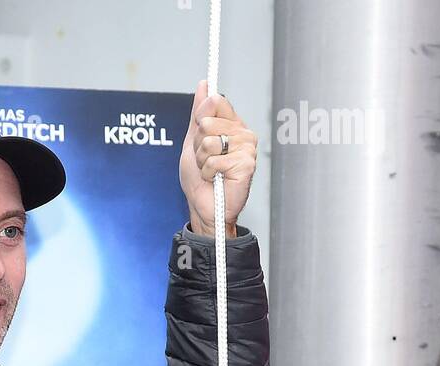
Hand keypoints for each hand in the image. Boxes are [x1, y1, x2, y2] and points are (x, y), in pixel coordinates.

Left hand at [179, 80, 257, 236]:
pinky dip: (208, 172)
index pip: (215, 100)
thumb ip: (198, 112)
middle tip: (205, 159)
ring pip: (209, 141)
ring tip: (210, 171)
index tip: (200, 136)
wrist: (203, 207)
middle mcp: (242, 132)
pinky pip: (215, 160)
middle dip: (198, 144)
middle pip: (208, 121)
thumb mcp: (192, 141)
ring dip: (202, 160)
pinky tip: (215, 179)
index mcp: (231, 124)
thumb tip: (204, 84)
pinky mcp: (247, 164)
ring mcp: (247, 148)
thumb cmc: (199, 179)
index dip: (200, 119)